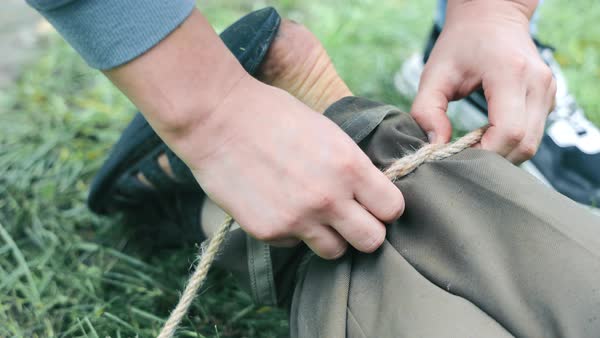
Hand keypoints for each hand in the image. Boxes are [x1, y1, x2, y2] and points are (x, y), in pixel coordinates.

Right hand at [105, 9, 402, 258]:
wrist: (216, 119)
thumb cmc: (272, 115)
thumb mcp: (326, 131)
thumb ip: (351, 165)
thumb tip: (370, 190)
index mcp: (349, 165)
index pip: (393, 209)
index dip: (385, 207)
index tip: (374, 203)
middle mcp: (329, 198)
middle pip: (372, 241)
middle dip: (364, 230)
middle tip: (349, 217)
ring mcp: (297, 219)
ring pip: (336, 252)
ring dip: (330, 237)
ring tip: (312, 214)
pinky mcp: (269, 232)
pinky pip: (296, 245)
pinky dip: (293, 232)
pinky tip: (277, 205)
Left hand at [411, 0, 555, 163]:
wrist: (492, 17)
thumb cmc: (460, 44)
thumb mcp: (434, 73)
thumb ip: (426, 110)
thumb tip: (435, 146)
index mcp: (511, 72)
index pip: (508, 131)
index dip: (483, 153)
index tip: (455, 156)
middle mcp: (538, 83)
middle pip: (524, 144)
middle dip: (491, 159)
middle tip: (461, 157)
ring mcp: (548, 92)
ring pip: (531, 144)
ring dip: (501, 154)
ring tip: (471, 147)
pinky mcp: (548, 99)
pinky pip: (532, 135)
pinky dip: (509, 144)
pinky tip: (486, 137)